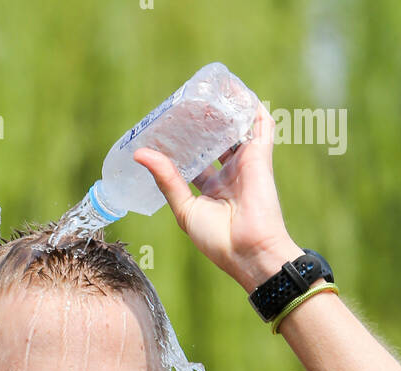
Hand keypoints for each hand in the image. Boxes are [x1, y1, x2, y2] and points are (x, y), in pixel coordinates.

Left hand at [133, 103, 302, 292]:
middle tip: (184, 106)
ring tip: (206, 92)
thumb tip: (140, 154)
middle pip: (215, 140)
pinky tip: (235, 89)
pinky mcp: (260, 155)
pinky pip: (260, 123)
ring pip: (236, 128)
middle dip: (202, 123)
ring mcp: (246, 163)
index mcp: (212, 189)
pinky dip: (250, 106)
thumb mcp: (184, 208)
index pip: (197, 159)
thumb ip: (166, 179)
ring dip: (225, 110)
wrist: (248, 250)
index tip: (167, 130)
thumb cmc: (217, 239)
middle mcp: (230, 173)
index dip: (184, 144)